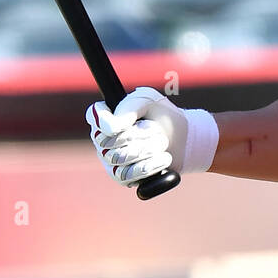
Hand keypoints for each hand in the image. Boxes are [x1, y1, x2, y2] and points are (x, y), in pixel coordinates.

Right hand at [86, 86, 218, 186]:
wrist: (183, 139)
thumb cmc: (162, 115)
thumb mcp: (149, 100)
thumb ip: (130, 106)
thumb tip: (115, 126)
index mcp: (106, 116)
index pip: (94, 117)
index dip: (105, 121)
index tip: (123, 123)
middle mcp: (103, 139)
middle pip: (108, 141)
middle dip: (138, 135)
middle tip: (156, 130)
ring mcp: (110, 160)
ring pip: (119, 158)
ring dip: (147, 149)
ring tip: (163, 143)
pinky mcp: (122, 177)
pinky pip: (128, 176)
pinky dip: (150, 166)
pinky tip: (164, 158)